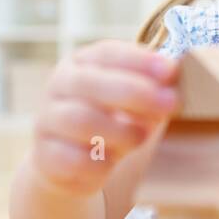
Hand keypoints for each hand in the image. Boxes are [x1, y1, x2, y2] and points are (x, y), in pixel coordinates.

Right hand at [30, 40, 179, 196]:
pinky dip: (100, 162)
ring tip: (141, 137)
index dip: (139, 60)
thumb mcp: (130, 101)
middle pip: (90, 84)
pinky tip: (112, 161)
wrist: (69, 164)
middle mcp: (60, 86)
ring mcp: (47, 120)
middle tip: (169, 103)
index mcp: (81, 63)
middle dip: (134, 92)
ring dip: (120, 130)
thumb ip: (150, 89)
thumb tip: (173, 76)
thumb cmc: (109, 122)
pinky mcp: (45, 156)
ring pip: (80, 120)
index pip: (107, 53)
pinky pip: (73, 158)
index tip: (170, 70)